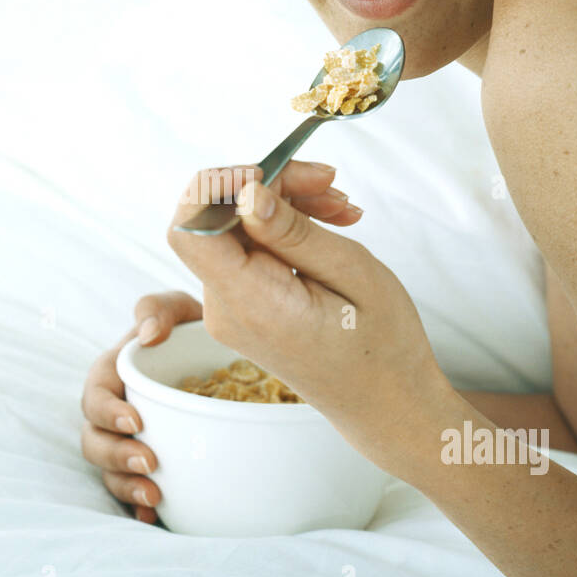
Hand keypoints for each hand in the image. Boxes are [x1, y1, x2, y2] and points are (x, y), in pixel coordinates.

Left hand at [164, 163, 447, 455]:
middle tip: (329, 181)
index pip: (190, 230)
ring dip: (282, 204)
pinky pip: (249, 250)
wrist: (385, 402)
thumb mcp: (353, 276)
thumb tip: (246, 193)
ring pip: (236, 229)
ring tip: (341, 207)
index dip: (219, 187)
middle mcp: (227, 309)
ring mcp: (230, 310)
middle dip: (267, 185)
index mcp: (251, 303)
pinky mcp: (243, 307)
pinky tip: (328, 224)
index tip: (272, 173)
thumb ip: (293, 233)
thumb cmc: (383, 346)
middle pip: (216, 219)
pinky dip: (283, 228)